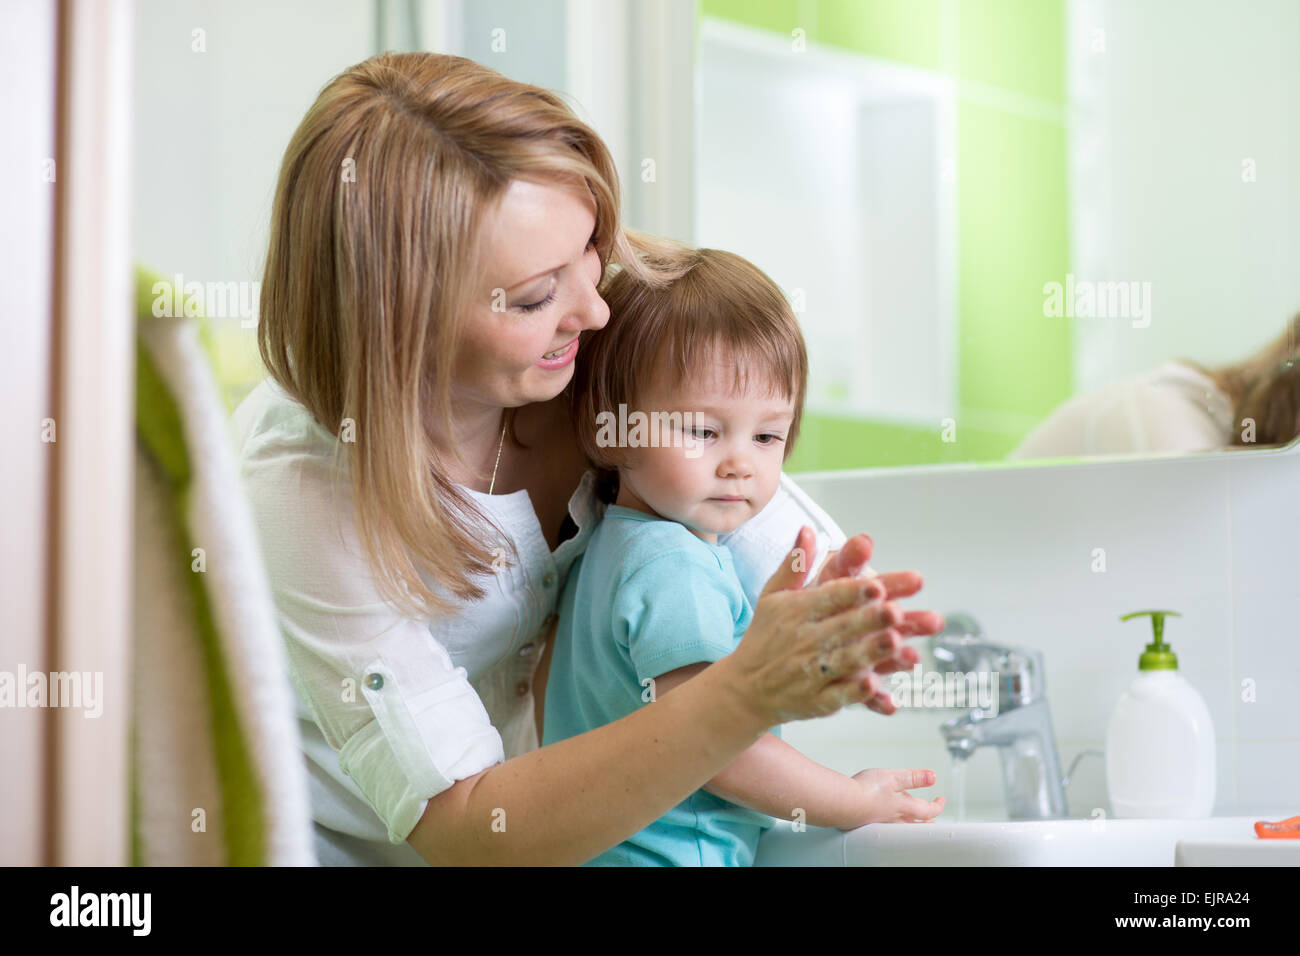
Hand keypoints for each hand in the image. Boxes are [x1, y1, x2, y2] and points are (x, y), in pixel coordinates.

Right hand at [728, 529, 931, 724]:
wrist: (744, 689)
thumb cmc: (765, 636)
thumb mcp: (773, 596)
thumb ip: (795, 565)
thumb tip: (807, 530)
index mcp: (796, 611)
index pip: (829, 597)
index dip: (853, 591)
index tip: (877, 585)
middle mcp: (803, 640)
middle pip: (842, 627)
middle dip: (870, 619)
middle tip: (896, 610)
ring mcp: (810, 673)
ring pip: (844, 660)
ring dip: (870, 652)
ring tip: (895, 642)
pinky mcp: (816, 701)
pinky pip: (838, 696)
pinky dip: (855, 693)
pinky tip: (874, 686)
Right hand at [838, 768, 945, 829]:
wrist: (843, 802)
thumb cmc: (866, 790)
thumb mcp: (894, 777)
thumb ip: (914, 778)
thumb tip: (933, 777)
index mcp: (904, 807)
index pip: (928, 810)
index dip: (937, 806)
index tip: (941, 799)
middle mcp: (895, 818)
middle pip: (917, 824)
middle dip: (927, 820)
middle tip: (932, 817)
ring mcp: (882, 822)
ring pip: (902, 826)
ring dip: (911, 824)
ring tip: (914, 821)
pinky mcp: (868, 822)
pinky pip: (886, 826)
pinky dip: (892, 823)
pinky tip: (885, 817)